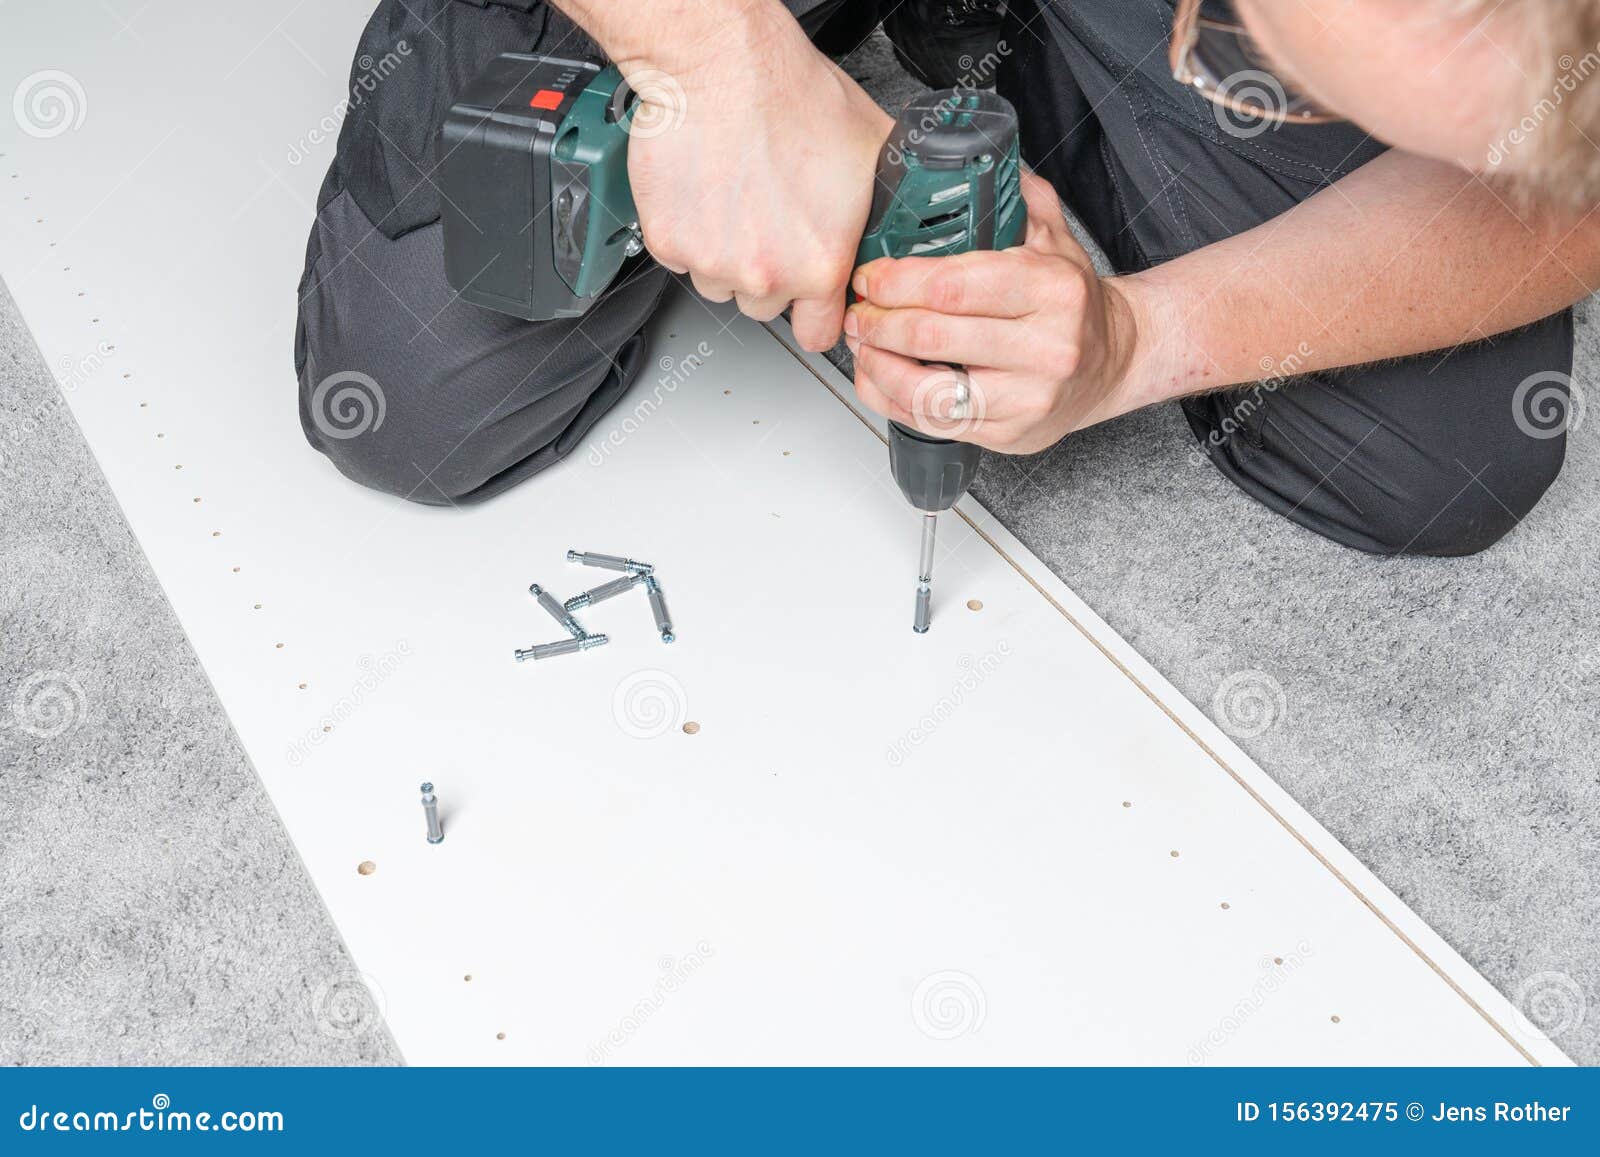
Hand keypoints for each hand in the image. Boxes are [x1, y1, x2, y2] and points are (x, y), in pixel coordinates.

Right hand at [621, 7, 892, 350]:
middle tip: (770, 222)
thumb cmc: (790, 96)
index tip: (810, 301)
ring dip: (727, 253)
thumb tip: (894, 219)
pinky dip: (689, 231)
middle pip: (765, 306)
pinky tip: (708, 192)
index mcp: (820, 265)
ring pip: (719, 282)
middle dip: (769, 273)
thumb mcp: (871, 151)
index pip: (818, 335)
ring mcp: (712, 263)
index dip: (815, 315)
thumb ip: (880, 206)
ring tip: (738, 199)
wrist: (721, 66)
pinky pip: (680, 255)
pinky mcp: (669, 242)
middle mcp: (765, 274)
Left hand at [844, 173, 1143, 453]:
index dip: (896, 282)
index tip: (870, 276)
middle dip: (877, 321)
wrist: (1113, 361)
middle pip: (930, 335)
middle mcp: (1045, 347)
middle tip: (857, 309)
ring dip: (876, 363)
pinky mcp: (1009, 433)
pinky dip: (891, 397)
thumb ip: (1012, 197)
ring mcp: (1027, 397)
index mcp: (1053, 289)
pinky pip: (931, 421)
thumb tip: (965, 158)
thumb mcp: (1055, 237)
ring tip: (862, 342)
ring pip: (925, 388)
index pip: (953, 285)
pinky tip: (879, 375)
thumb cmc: (1073, 302)